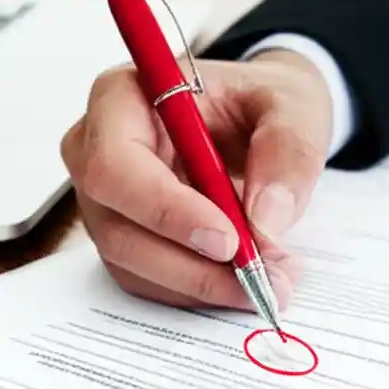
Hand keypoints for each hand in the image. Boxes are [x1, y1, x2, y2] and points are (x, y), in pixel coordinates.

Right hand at [61, 50, 334, 309]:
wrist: (260, 118)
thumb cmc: (261, 100)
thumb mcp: (292, 104)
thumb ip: (287, 151)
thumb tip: (265, 221)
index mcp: (122, 98)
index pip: (115, 164)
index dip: (165, 210)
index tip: (228, 240)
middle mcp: (96, 150)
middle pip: (118, 226)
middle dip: (192, 264)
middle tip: (259, 276)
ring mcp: (105, 200)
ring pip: (133, 263)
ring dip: (202, 284)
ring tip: (270, 279)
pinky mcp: (124, 235)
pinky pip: (148, 279)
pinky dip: (197, 290)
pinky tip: (244, 281)